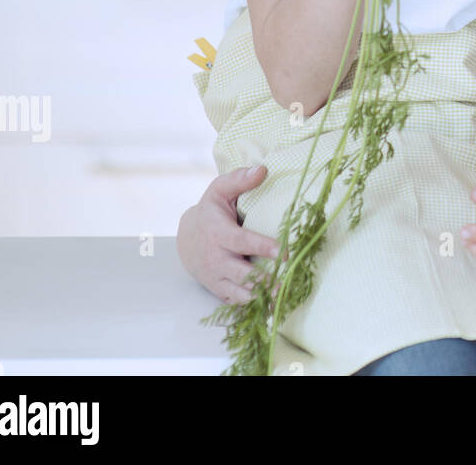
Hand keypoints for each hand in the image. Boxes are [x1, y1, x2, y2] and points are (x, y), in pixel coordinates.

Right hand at [176, 166, 281, 303]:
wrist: (187, 238)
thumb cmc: (211, 211)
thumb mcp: (220, 190)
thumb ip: (239, 179)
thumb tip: (262, 169)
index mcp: (218, 233)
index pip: (242, 241)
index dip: (262, 247)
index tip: (284, 251)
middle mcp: (217, 258)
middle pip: (242, 274)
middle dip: (265, 280)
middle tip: (288, 282)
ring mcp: (217, 277)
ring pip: (240, 292)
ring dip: (261, 298)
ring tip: (284, 298)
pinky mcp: (220, 290)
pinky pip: (236, 302)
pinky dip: (253, 307)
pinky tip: (273, 306)